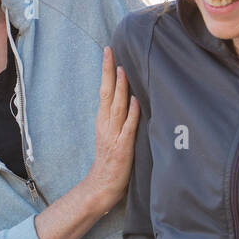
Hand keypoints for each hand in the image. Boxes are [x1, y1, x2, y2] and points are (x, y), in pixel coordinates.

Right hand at [83, 47, 139, 215]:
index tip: (109, 52)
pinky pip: (128, 128)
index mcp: (103, 121)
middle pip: (107, 93)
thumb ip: (120, 119)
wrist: (102, 187)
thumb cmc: (111, 162)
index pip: (104, 91)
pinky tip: (136, 100)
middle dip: (109, 71)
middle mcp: (106, 125)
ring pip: (117, 107)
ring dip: (121, 88)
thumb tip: (132, 98)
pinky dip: (132, 114)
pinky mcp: (123, 148)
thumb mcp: (112, 136)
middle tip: (110, 51)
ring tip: (123, 69)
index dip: (106, 72)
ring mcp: (114, 136)